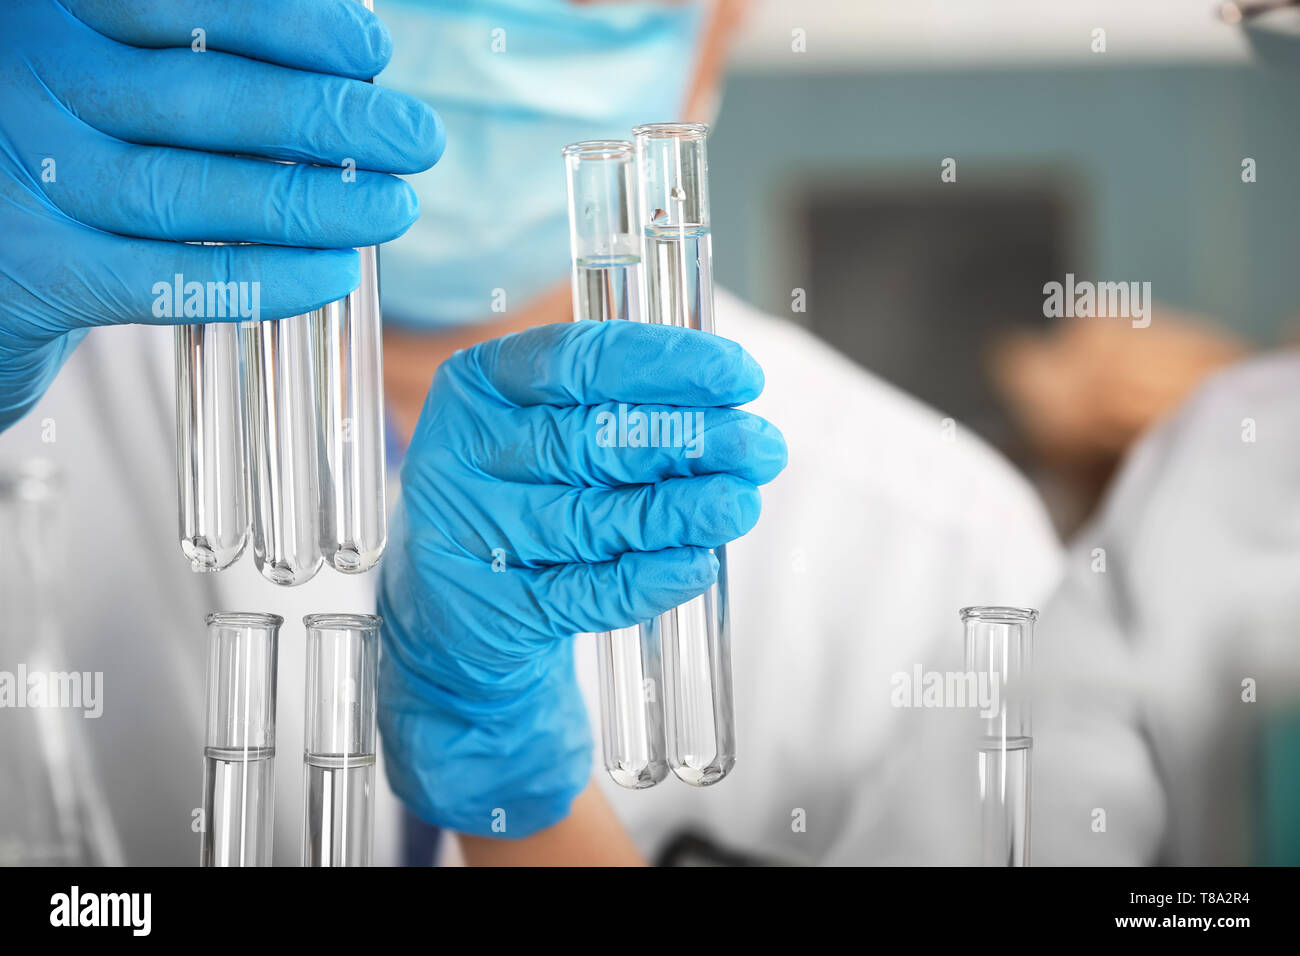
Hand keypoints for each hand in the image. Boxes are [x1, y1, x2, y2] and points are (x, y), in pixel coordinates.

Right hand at [0, 0, 443, 428]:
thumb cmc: (77, 146)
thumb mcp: (119, 72)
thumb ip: (201, 57)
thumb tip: (343, 67)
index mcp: (57, 16)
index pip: (177, 7)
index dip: (283, 26)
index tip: (369, 49)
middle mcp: (29, 85)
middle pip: (195, 96)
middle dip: (321, 117)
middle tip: (415, 138)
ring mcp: (26, 178)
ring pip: (183, 190)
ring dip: (306, 203)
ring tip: (394, 207)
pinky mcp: (37, 272)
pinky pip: (160, 279)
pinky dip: (256, 280)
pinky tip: (331, 273)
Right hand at [379, 320, 786, 836]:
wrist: (451, 609)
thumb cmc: (523, 494)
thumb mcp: (549, 429)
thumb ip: (624, 406)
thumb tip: (733, 402)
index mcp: (479, 385)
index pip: (579, 360)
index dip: (668, 365)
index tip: (741, 377)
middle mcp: (463, 453)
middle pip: (589, 440)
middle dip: (689, 441)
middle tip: (762, 448)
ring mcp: (469, 533)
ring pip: (592, 519)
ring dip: (679, 513)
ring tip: (740, 504)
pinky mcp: (490, 608)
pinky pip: (583, 593)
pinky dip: (648, 579)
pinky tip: (697, 564)